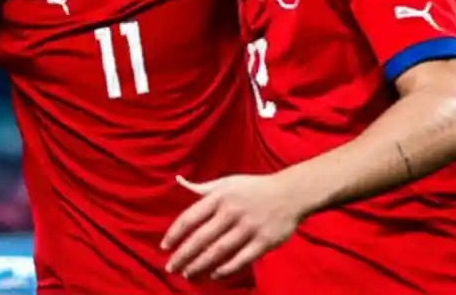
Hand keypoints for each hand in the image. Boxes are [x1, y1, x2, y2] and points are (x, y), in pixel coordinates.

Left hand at [162, 173, 305, 280]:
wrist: (291, 193)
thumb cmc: (253, 188)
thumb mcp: (226, 182)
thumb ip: (202, 188)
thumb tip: (178, 180)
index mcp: (219, 197)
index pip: (190, 217)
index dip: (174, 234)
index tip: (164, 247)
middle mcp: (232, 212)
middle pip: (201, 238)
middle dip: (183, 255)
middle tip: (170, 268)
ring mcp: (249, 227)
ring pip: (219, 251)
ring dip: (201, 264)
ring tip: (188, 274)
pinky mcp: (265, 241)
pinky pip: (242, 258)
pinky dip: (227, 268)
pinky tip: (215, 274)